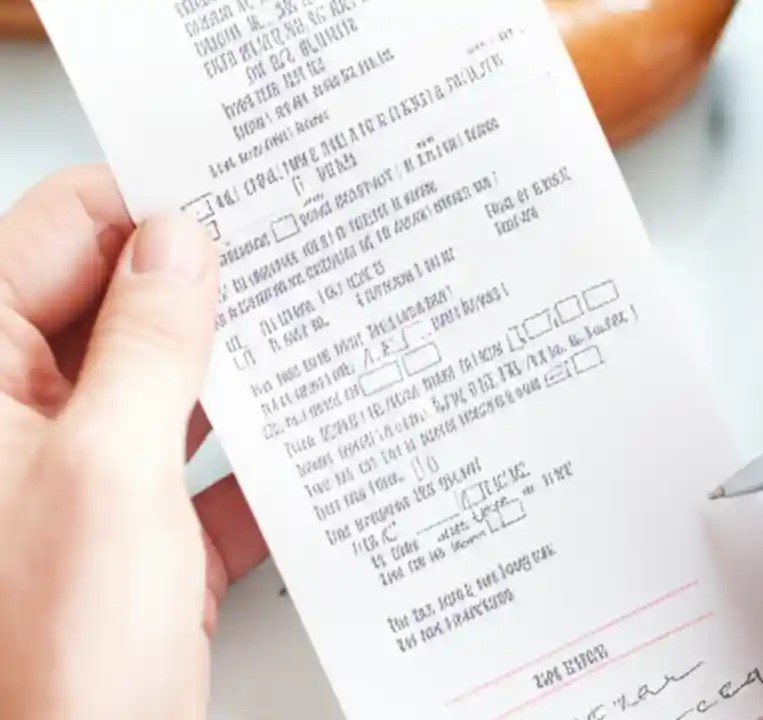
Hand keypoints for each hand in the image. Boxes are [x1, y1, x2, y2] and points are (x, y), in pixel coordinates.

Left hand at [0, 166, 265, 717]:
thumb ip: (149, 347)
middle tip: (290, 260)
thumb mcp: (111, 473)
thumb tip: (180, 246)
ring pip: (169, 386)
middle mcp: (20, 422)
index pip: (55, 237)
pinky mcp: (139, 536)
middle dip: (206, 288)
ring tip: (315, 341)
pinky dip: (259, 461)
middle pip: (117, 308)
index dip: (142, 207)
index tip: (228, 196)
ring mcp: (83, 479)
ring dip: (240, 372)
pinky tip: (311, 452)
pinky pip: (205, 470)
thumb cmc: (52, 666)